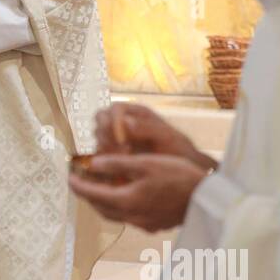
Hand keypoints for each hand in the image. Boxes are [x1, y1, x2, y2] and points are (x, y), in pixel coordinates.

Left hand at [68, 152, 208, 231]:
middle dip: (88, 195)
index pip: (92, 194)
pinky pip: (128, 218)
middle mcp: (132, 217)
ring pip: (114, 215)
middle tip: (81, 181)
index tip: (68, 175)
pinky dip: (119, 207)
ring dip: (103, 202)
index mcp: (126, 201)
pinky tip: (125, 197)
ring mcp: (143, 224)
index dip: (78, 185)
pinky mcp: (155, 225)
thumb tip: (93, 163)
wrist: (207, 198)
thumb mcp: (146, 163)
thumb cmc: (178, 176)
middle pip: (101, 208)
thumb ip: (117, 163)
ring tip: (99, 188)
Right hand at [94, 102, 215, 169]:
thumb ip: (147, 128)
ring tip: (122, 163)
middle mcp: (123, 122)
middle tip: (118, 152)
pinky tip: (118, 170)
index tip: (122, 141)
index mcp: (136, 112)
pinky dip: (105, 161)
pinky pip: (100, 153)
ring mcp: (116, 137)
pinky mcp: (112, 153)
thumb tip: (125, 122)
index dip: (113, 122)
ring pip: (98, 137)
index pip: (114, 109)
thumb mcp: (168, 137)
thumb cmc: (178, 150)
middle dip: (106, 135)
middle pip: (100, 119)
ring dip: (105, 149)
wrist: (182, 170)